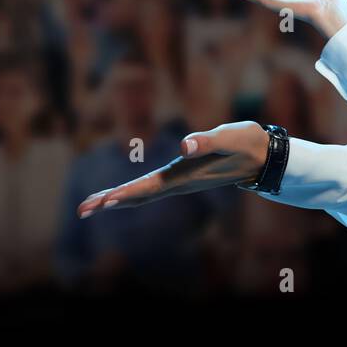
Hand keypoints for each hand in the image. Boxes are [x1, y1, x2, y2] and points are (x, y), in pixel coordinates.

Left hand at [76, 122, 270, 217]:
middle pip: (139, 195)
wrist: (264, 157)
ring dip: (116, 199)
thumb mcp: (231, 136)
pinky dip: (130, 193)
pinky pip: (149, 189)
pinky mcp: (182, 178)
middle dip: (110, 201)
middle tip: (82, 210)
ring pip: (142, 195)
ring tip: (89, 206)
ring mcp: (181, 183)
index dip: (127, 193)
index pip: (150, 187)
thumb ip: (209, 140)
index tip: (104, 202)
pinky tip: (118, 195)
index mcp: (187, 175)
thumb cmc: (248, 143)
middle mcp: (180, 183)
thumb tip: (185, 145)